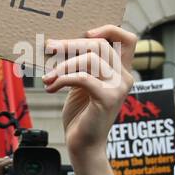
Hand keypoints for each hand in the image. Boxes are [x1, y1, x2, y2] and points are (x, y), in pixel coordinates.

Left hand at [44, 25, 135, 174]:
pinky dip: (62, 79)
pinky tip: (50, 87)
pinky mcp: (108, 98)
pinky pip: (82, 77)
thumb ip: (81, 66)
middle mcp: (125, 76)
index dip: (108, 29)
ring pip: (90, 59)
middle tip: (49, 48)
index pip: (127, 39)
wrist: (83, 145)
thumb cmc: (81, 115)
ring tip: (47, 78)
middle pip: (100, 45)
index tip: (84, 33)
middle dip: (70, 44)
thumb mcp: (80, 85)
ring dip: (62, 65)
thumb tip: (58, 44)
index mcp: (121, 71)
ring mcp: (119, 87)